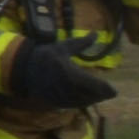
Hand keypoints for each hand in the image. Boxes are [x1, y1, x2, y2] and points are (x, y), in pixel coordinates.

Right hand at [4, 39, 119, 114]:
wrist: (23, 68)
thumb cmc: (45, 55)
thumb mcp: (63, 46)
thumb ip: (81, 43)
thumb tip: (96, 34)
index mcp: (71, 73)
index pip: (94, 85)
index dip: (106, 89)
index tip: (115, 91)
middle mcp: (66, 87)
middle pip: (90, 96)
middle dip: (101, 95)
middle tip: (109, 93)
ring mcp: (59, 95)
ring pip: (81, 102)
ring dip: (92, 100)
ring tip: (99, 97)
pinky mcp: (53, 100)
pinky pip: (71, 105)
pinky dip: (80, 103)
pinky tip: (84, 100)